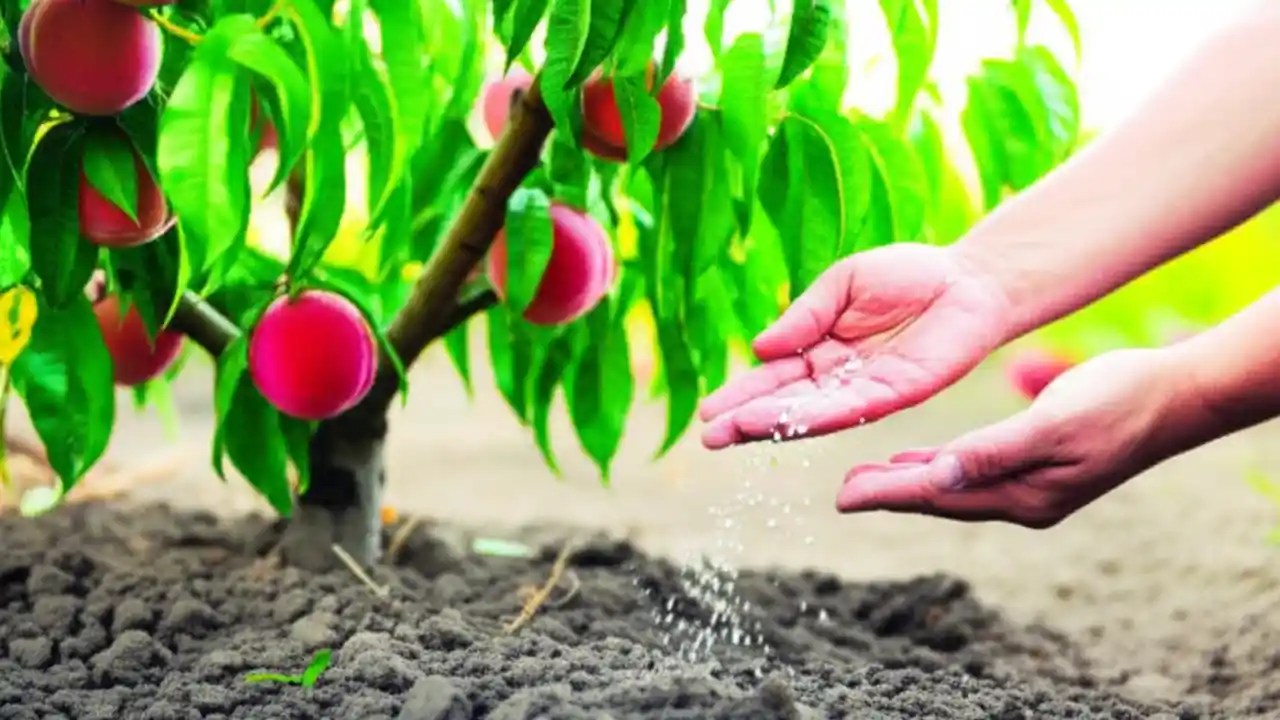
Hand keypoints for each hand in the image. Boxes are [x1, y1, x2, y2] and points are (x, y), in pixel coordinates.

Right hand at [699, 243, 1011, 447]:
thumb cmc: (909, 275)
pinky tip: (790, 422)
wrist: (970, 279)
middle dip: (748, 420)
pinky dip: (820, 416)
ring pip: (813, 413)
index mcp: (820, 351)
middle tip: (708, 438)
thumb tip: (759, 348)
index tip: (708, 413)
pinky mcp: (899, 392)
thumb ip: (804, 316)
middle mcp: (839, 379)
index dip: (742, 395)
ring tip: (737, 432)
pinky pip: (853, 407)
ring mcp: (867, 390)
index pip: (774, 378)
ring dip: (774, 424)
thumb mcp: (842, 284)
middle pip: (786, 404)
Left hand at [836, 348, 1202, 527]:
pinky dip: (943, 465)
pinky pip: (975, 470)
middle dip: (890, 493)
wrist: (1176, 396)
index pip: (939, 497)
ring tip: (868, 477)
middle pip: (941, 498)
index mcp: (1023, 495)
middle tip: (842, 492)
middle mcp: (1022, 499)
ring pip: (955, 485)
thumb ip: (993, 452)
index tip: (842, 497)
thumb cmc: (1118, 402)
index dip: (888, 495)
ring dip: (911, 481)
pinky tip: (920, 460)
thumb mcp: (1051, 424)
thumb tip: (939, 477)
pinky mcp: (1037, 464)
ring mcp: (1031, 485)